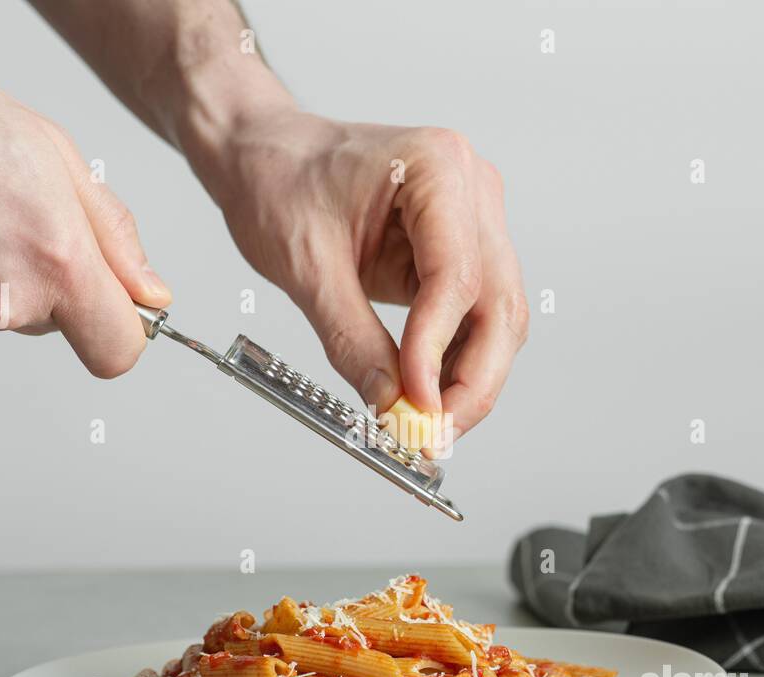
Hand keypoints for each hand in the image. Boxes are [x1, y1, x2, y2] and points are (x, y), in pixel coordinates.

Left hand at [204, 112, 528, 447]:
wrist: (264, 154)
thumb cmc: (278, 181)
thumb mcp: (305, 266)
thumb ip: (353, 339)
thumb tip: (393, 404)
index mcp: (436, 167)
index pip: (457, 276)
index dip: (437, 351)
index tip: (415, 406)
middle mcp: (471, 188)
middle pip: (499, 304)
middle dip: (472, 381)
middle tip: (434, 435)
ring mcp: (473, 219)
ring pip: (497, 317)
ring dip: (469, 378)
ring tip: (425, 423)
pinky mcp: (460, 249)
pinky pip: (473, 316)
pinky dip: (454, 360)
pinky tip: (424, 393)